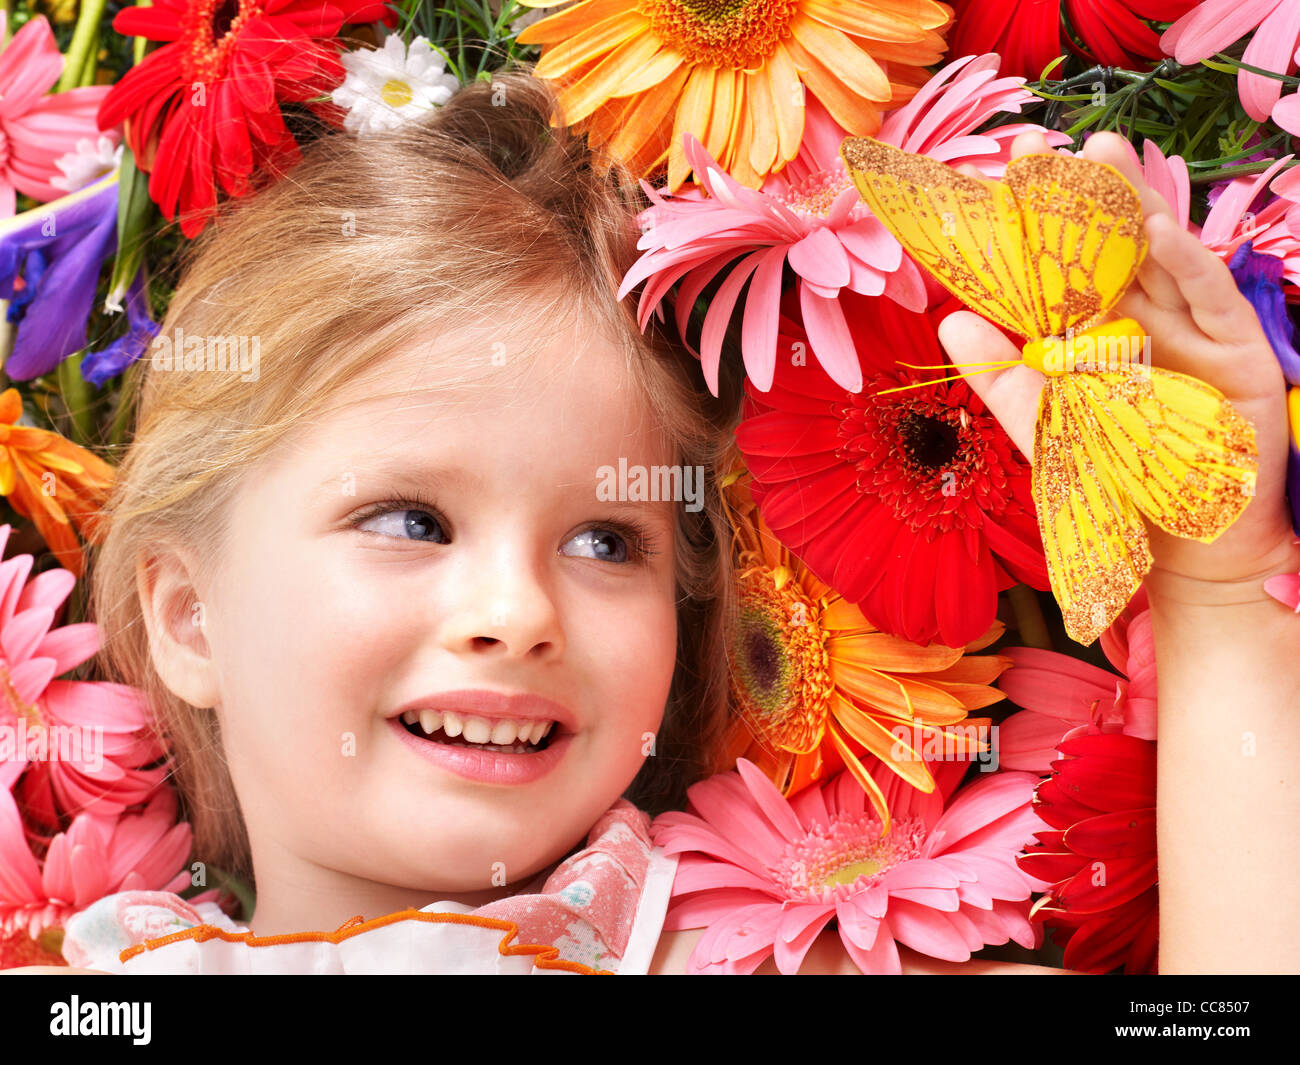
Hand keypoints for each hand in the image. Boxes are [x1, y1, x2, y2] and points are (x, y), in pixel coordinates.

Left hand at [937, 129, 1296, 602]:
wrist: (1184, 550)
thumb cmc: (1115, 488)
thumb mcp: (1048, 433)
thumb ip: (1003, 381)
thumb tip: (950, 320)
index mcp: (1094, 334)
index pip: (1061, 268)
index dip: (1034, 224)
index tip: (998, 174)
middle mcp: (1143, 321)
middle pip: (1110, 248)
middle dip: (1079, 196)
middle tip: (1041, 146)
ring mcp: (1193, 331)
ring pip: (1161, 258)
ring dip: (1132, 208)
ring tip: (1100, 156)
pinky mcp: (1240, 353)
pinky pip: (1211, 300)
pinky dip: (1187, 265)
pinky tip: (1157, 230)